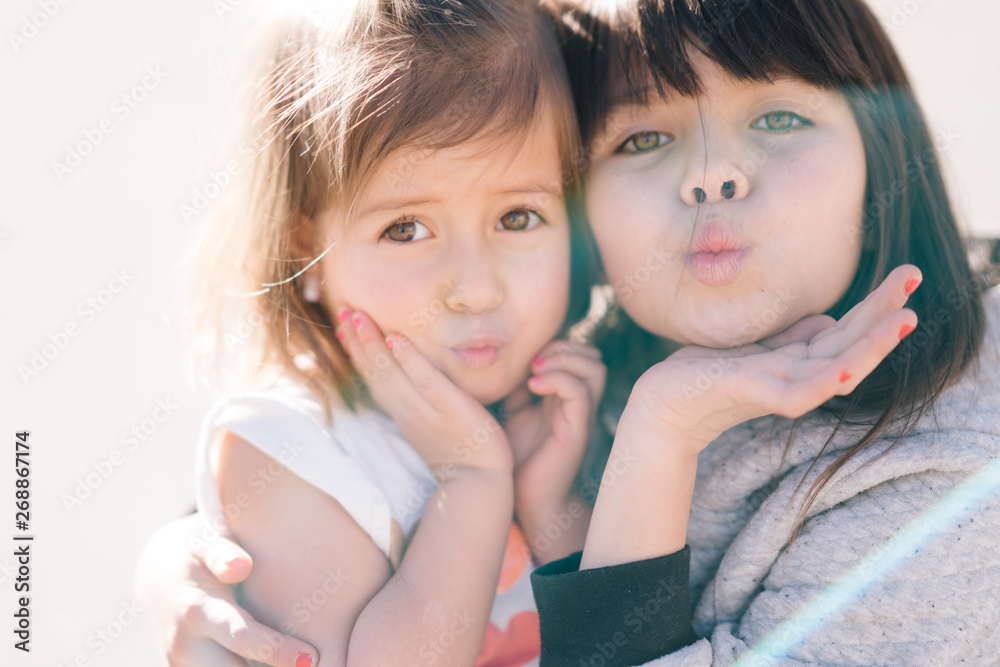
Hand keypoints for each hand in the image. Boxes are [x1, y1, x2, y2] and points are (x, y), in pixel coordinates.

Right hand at [134, 514, 316, 665]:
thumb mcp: (204, 542)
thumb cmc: (195, 553)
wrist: (155, 577)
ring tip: (300, 666)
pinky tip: (271, 664)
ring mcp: (181, 665)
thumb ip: (223, 552)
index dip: (277, 651)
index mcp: (197, 610)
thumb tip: (241, 566)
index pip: (241, 637)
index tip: (311, 658)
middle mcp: (186, 646)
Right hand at [337, 308, 513, 475]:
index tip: (345, 326)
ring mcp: (425, 411)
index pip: (373, 378)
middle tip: (345, 309)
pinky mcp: (449, 409)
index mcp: (402, 413)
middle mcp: (406, 411)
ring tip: (359, 316)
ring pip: (390, 373)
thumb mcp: (431, 424)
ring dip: (372, 343)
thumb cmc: (460, 452)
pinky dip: (409, 359)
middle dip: (357, 340)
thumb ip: (420, 401)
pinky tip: (397, 339)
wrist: (478, 483)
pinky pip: (425, 381)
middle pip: (374, 371)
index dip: (357, 352)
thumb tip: (411, 377)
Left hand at [504, 341, 604, 533]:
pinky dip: (558, 379)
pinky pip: (580, 391)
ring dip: (563, 360)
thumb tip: (512, 364)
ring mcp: (582, 416)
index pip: (579, 353)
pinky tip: (532, 387)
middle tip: (533, 362)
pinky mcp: (577, 430)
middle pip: (593, 356)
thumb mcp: (513, 413)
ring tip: (534, 371)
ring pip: (594, 368)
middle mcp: (580, 404)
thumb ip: (518, 388)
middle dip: (563, 348)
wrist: (525, 498)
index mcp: (567, 397)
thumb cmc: (518, 457)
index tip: (526, 358)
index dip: (556, 345)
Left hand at [622, 265, 921, 454]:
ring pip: (835, 369)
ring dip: (870, 347)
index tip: (906, 277)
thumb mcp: (753, 347)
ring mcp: (776, 388)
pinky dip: (823, 384)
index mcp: (795, 361)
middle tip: (914, 277)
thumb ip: (788, 337)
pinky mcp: (752, 397)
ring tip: (903, 320)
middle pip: (849, 344)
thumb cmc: (703, 374)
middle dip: (883, 314)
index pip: (845, 332)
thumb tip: (827, 320)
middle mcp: (793, 375)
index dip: (875, 306)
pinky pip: (796, 395)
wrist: (661, 405)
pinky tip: (846, 371)